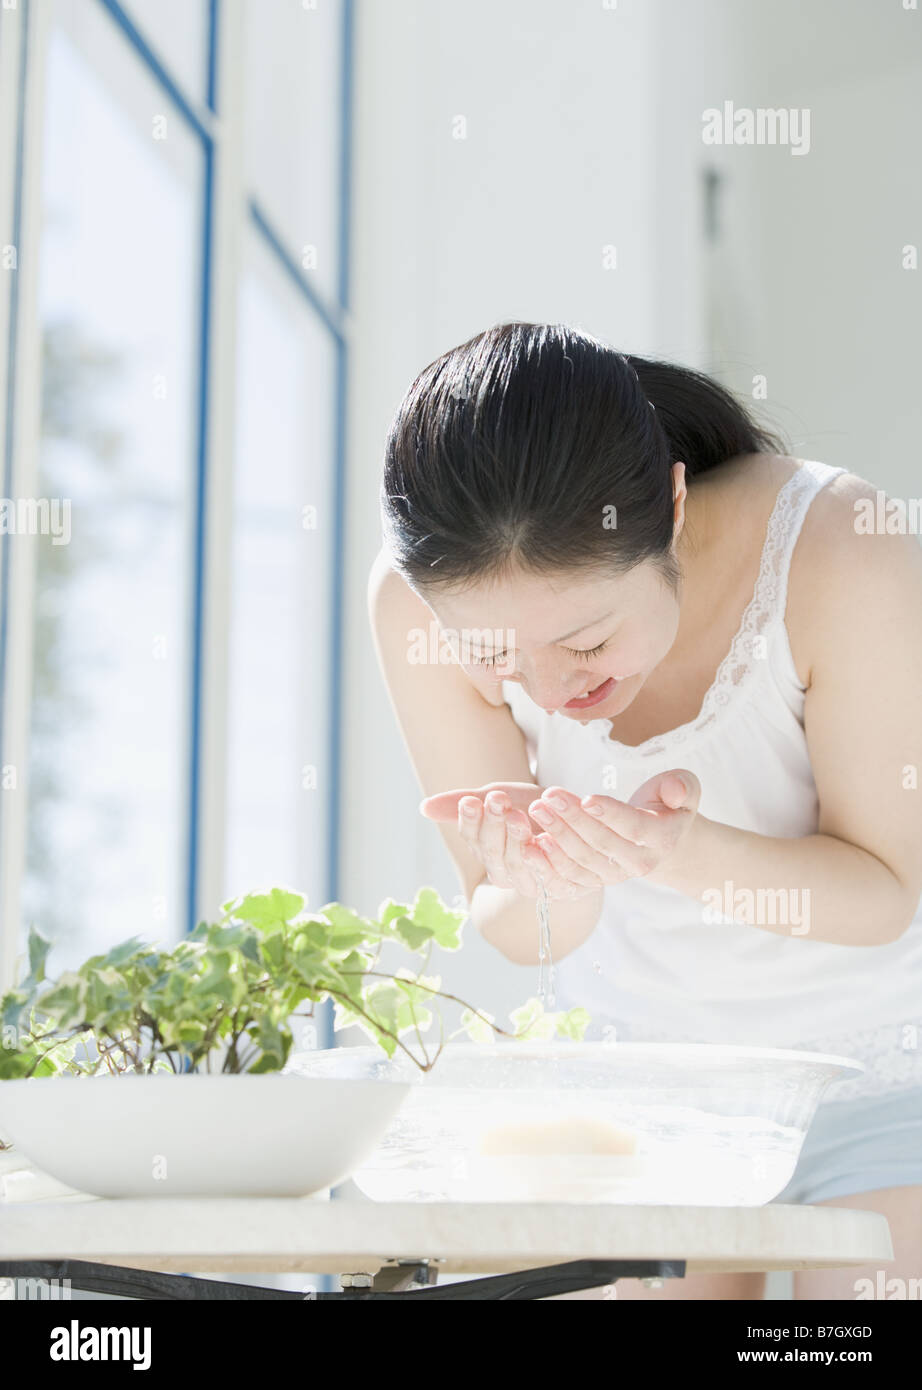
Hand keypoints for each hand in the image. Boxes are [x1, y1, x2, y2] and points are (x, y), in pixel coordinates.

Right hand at [419, 782, 557, 897]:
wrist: (574, 822)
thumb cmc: (531, 808)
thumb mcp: (499, 798)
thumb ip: (464, 803)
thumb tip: (423, 807)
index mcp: (484, 850)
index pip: (471, 837)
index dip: (470, 820)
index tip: (472, 800)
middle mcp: (502, 871)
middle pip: (490, 851)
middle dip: (493, 824)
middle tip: (498, 800)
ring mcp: (527, 881)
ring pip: (514, 863)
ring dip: (514, 838)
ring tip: (519, 815)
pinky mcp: (554, 886)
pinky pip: (544, 877)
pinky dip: (541, 860)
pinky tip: (543, 840)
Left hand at [516, 769, 701, 895]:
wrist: (664, 841)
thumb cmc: (668, 804)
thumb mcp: (685, 789)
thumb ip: (682, 786)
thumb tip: (677, 791)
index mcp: (662, 838)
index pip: (634, 827)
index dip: (610, 814)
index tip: (586, 797)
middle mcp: (639, 862)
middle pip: (602, 843)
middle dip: (573, 819)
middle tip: (548, 796)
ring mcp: (616, 875)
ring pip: (582, 859)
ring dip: (557, 835)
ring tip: (537, 809)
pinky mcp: (597, 881)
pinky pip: (570, 877)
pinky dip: (551, 862)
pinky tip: (532, 842)